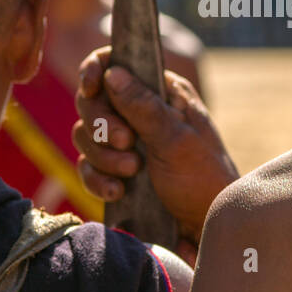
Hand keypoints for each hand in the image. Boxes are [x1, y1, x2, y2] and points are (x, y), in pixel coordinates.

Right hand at [72, 47, 238, 242]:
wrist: (206, 228)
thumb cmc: (204, 179)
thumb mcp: (177, 140)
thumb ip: (144, 106)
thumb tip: (114, 72)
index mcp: (162, 92)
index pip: (118, 63)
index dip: (96, 68)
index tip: (91, 87)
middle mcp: (141, 111)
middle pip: (92, 100)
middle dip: (102, 124)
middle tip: (127, 143)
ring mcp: (126, 142)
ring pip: (85, 135)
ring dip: (103, 155)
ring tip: (133, 171)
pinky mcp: (115, 170)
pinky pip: (88, 166)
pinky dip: (97, 178)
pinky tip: (117, 191)